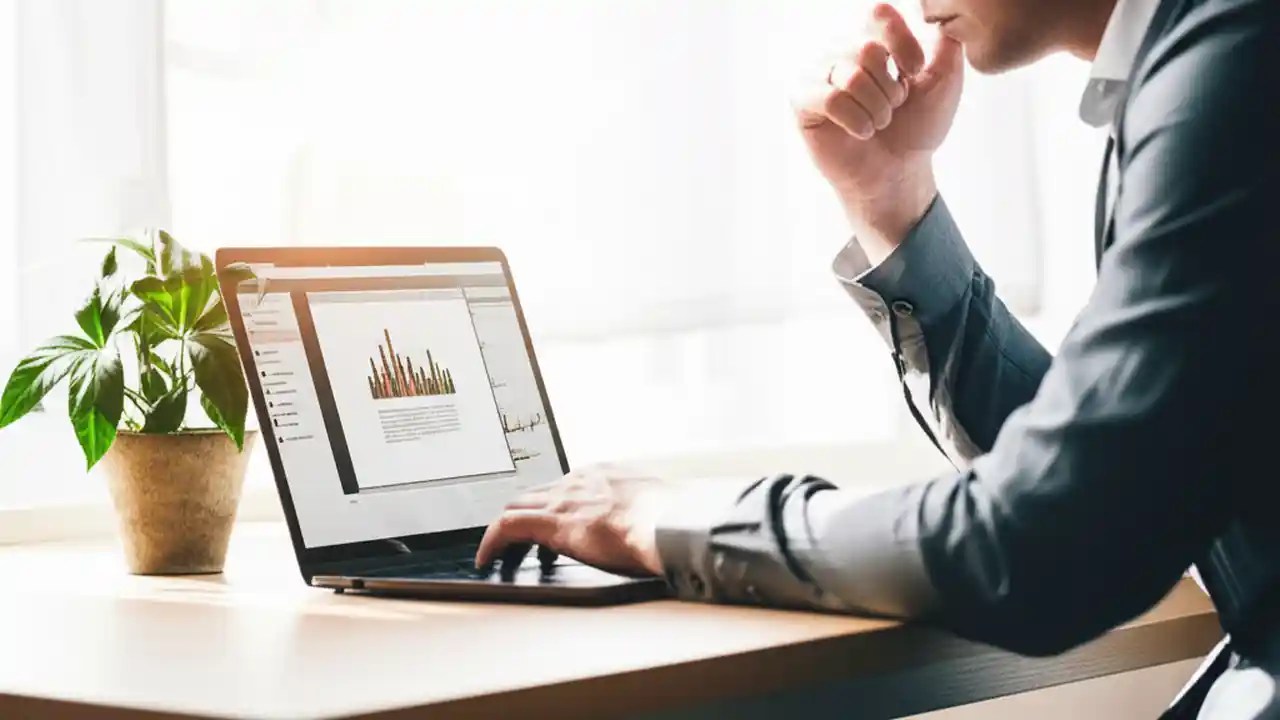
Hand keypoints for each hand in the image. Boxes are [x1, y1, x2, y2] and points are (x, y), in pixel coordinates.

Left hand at [475, 465, 671, 576]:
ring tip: (500, 549)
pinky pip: (508, 526)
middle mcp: (580, 479)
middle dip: (526, 512)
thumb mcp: (661, 503)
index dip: (556, 504)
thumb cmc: (675, 517)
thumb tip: (661, 523)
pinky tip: (486, 557)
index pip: (568, 485)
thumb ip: (651, 509)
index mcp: (606, 474)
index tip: (556, 519)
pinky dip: (492, 541)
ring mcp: (564, 499)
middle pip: (537, 492)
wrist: (670, 522)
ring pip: (518, 505)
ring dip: (507, 527)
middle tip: (519, 537)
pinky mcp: (552, 523)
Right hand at [793, 3, 963, 263]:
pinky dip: (854, 120)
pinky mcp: (802, 100)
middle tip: (894, 107)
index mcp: (873, 38)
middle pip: (866, 47)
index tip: (916, 71)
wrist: (898, 172)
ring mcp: (818, 74)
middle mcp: (841, 50)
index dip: (902, 42)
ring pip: (849, 75)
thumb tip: (943, 17)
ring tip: (879, 123)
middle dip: (890, 86)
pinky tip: (861, 132)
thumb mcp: (944, 81)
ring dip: (875, 108)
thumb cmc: (916, 128)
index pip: (878, 14)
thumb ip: (948, 44)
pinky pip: (829, 98)